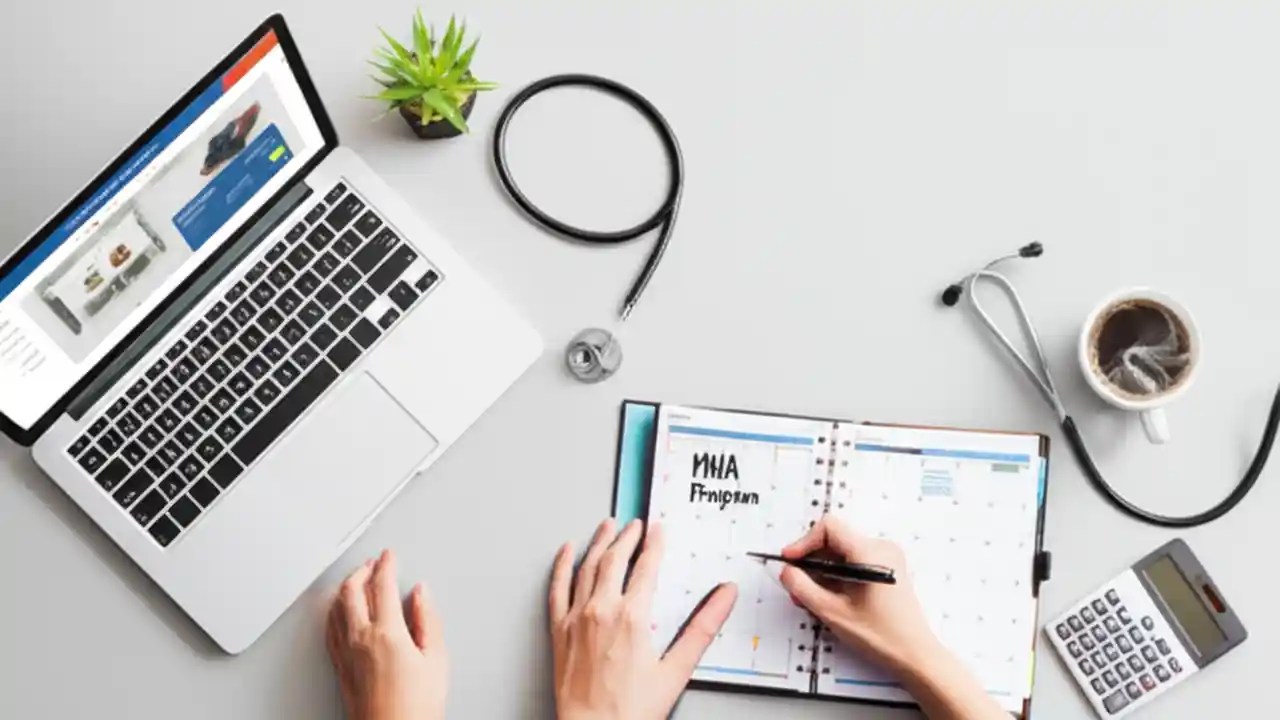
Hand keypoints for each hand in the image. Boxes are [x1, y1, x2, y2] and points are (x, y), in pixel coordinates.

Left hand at [326, 550, 448, 719]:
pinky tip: (339, 611)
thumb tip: (421, 595)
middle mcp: (360, 639)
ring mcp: (346, 653)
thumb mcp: (436, 659)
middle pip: (352, 591)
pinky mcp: (339, 667)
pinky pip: (330, 628)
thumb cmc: (415, 708)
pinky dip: (334, 611)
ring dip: (346, 587)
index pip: (382, 585)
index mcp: (387, 633)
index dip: (387, 564)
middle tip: (373, 563)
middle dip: (362, 570)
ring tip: (356, 580)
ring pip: (336, 607)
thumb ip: (428, 620)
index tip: (390, 556)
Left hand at [549, 518, 738, 719]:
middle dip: (626, 537)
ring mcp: (576, 618)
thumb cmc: (631, 710)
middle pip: (614, 559)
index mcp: (632, 617)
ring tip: (606, 527)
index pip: (646, 567)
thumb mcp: (677, 669)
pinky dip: (562, 565)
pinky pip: (557, 588)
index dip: (654, 544)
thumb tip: (725, 596)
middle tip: (635, 524)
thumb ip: (703, 627)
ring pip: (586, 567)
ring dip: (598, 542)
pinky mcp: (559, 630)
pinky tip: (566, 552)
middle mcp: (601, 610)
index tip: (658, 531)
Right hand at [779, 518, 1005, 719]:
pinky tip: (831, 598)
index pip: (828, 528)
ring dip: (823, 572)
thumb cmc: (883, 636)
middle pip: (834, 540)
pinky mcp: (887, 570)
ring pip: (842, 553)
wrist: (914, 654)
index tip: (791, 560)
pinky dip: (838, 576)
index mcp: (870, 553)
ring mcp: (887, 559)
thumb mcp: (832, 612)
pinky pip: (854, 562)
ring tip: (813, 597)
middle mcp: (882, 549)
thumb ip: (802, 588)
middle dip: (812, 562)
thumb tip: (788, 572)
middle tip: (798, 584)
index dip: (804, 542)